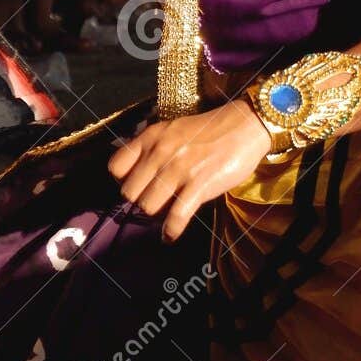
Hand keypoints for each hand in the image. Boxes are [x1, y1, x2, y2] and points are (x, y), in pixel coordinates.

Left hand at [109, 99, 270, 240]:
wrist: (245, 125)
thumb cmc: (209, 130)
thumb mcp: (173, 130)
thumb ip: (153, 147)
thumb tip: (136, 173)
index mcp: (152, 137)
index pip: (115, 167)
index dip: (123, 181)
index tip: (137, 185)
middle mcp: (160, 152)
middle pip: (129, 193)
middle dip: (140, 201)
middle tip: (155, 201)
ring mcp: (179, 169)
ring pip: (148, 207)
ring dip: (156, 215)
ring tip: (166, 213)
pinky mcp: (199, 185)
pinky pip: (175, 217)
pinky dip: (170, 231)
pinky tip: (170, 235)